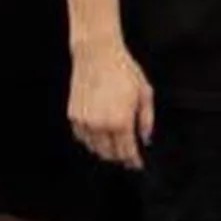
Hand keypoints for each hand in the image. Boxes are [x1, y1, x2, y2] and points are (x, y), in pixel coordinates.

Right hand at [68, 38, 154, 169]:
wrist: (97, 55)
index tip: (137, 165)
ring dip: (105, 150)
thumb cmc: (124, 71)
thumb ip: (146, 119)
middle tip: (128, 156)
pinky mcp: (73, 116)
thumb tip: (145, 139)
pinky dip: (91, 141)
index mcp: (120, 121)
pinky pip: (82, 137)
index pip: (127, 151)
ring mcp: (84, 122)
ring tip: (115, 146)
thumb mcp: (145, 93)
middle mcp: (100, 125)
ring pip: (94, 148)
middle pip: (110, 154)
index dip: (133, 161)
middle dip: (120, 157)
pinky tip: (99, 136)